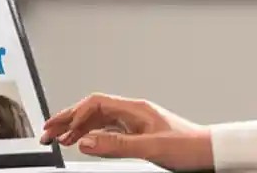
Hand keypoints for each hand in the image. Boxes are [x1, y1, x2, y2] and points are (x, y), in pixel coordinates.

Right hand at [40, 93, 211, 170]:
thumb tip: (86, 142)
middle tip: (46, 131)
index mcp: (134, 109)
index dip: (75, 114)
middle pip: (92, 110)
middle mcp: (132, 112)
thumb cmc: (188, 146)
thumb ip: (116, 145)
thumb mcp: (150, 148)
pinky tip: (83, 142)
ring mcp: (134, 123)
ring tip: (57, 138)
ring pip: (98, 120)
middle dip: (68, 119)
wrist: (209, 152)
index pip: (95, 103)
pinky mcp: (138, 134)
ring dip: (77, 127)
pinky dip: (91, 135)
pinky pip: (107, 131)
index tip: (60, 129)